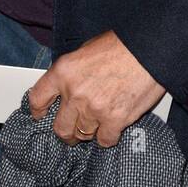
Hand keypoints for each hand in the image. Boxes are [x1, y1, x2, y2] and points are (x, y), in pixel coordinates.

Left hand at [29, 31, 166, 146]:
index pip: (38, 99)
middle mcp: (75, 93)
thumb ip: (72, 72)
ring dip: (89, 131)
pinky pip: (104, 140)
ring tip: (97, 122)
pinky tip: (112, 126)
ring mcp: (94, 109)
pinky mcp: (115, 120)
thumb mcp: (86, 49)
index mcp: (64, 71)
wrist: (150, 50)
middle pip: (60, 128)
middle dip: (66, 131)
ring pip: (82, 135)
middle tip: (73, 128)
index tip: (42, 115)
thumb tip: (67, 87)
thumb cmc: (122, 46)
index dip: (38, 111)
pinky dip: (107, 136)